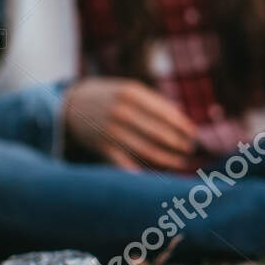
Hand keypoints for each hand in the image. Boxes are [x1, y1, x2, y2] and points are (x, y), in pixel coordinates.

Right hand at [62, 78, 197, 171]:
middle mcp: (121, 111)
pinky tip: (157, 174)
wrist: (70, 105)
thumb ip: (153, 102)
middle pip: (159, 133)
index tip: (194, 134)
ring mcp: (111, 130)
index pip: (166, 113)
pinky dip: (143, 171)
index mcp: (132, 93)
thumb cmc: (109, 97)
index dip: (183, 126)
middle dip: (178, 143)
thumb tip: (182, 118)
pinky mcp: (102, 147)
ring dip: (167, 159)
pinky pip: (127, 163)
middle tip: (190, 150)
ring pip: (147, 150)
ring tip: (180, 162)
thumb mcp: (129, 89)